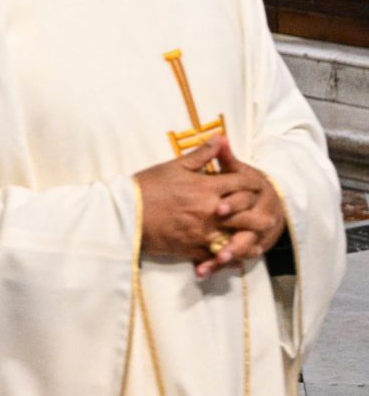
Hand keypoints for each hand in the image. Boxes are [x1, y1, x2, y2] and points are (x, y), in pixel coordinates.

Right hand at [135, 137, 274, 275]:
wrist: (124, 214)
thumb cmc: (146, 187)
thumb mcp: (173, 166)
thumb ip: (201, 154)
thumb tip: (221, 138)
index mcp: (206, 188)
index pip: (243, 182)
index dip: (255, 182)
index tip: (259, 184)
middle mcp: (210, 211)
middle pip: (249, 214)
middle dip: (262, 214)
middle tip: (270, 216)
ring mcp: (204, 232)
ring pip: (239, 238)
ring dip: (251, 238)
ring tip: (258, 238)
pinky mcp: (194, 249)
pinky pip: (220, 256)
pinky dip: (231, 257)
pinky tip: (237, 256)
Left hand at [203, 142, 286, 276]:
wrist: (272, 202)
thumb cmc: (248, 184)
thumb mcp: (239, 171)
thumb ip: (227, 158)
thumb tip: (220, 137)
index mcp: (255, 194)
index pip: (245, 200)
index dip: (233, 205)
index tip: (217, 210)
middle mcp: (260, 216)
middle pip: (249, 230)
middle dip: (234, 239)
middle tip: (217, 248)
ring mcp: (257, 234)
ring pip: (244, 247)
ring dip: (227, 256)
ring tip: (211, 264)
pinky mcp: (250, 247)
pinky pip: (235, 258)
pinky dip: (218, 265)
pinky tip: (202, 271)